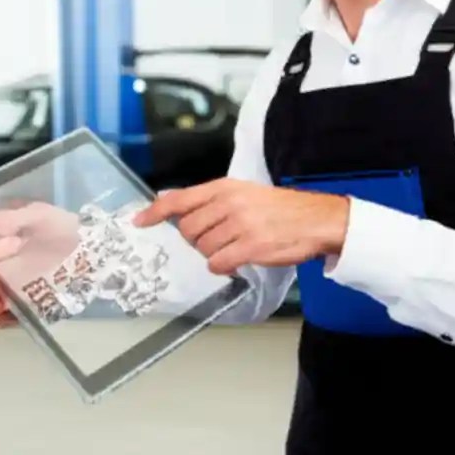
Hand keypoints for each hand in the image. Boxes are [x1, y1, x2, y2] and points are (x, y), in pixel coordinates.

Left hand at [134, 178, 348, 274]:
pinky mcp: (251, 246)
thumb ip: (209, 199)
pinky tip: (238, 260)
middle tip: (216, 240)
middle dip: (196, 240)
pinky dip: (224, 266)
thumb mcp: (243, 192)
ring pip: (203, 249)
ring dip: (214, 254)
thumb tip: (172, 202)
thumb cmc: (280, 208)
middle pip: (188, 230)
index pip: (180, 199)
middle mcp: (229, 203)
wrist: (316, 219)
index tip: (139, 221)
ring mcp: (240, 224)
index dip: (155, 212)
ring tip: (234, 248)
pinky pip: (219, 263)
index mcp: (225, 188)